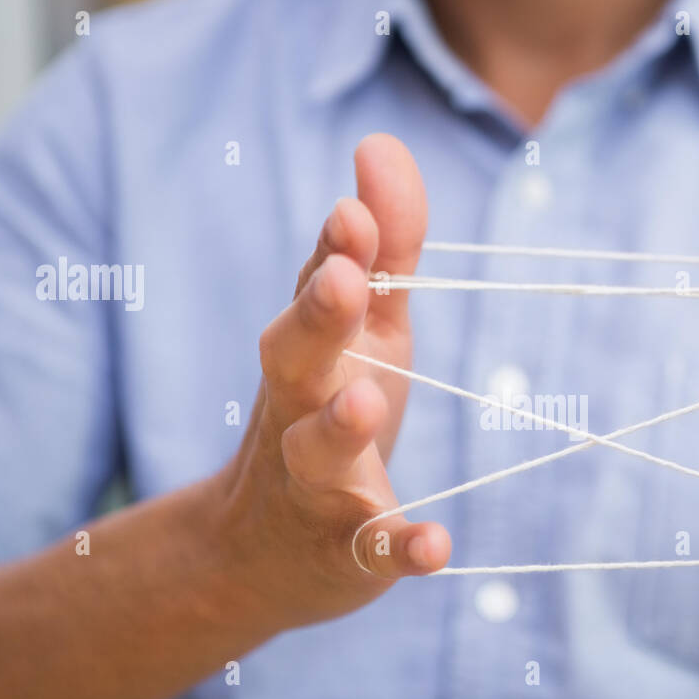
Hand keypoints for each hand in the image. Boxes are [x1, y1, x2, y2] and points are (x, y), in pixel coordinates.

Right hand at [209, 134, 450, 628]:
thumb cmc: (328, 414)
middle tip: (338, 278)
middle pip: (295, 361)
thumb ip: (384, 251)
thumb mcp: (366, 333)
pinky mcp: (344, 553)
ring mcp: (315, 485)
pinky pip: (368, 552)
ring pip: (317, 455)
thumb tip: (380, 144)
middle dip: (315, 318)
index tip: (352, 214)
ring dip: (338, 427)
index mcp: (309, 353)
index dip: (334, 253)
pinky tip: (436, 546)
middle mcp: (299, 411)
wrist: (262, 552)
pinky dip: (398, 550)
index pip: (314, 294)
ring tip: (364, 398)